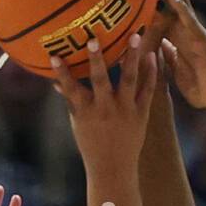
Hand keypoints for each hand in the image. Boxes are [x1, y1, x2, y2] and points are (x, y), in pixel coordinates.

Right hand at [50, 34, 157, 170]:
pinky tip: (151, 55)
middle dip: (96, 59)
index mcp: (86, 111)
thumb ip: (71, 101)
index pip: (70, 88)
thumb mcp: (78, 124)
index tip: (54, 55)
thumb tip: (57, 82)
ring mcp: (124, 110)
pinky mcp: (141, 114)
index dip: (62, 72)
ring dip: (131, 56)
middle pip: (100, 80)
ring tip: (135, 35)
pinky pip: (147, 90)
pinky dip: (150, 73)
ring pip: (129, 79)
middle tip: (93, 39)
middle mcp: (105, 109)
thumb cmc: (92, 145)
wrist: (114, 170)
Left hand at [156, 0, 205, 110]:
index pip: (163, 8)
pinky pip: (191, 23)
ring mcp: (196, 33)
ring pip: (182, 3)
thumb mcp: (176, 69)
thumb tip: (161, 46)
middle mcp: (187, 29)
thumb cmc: (199, 87)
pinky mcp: (203, 42)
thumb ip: (169, 55)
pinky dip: (182, 10)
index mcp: (179, 34)